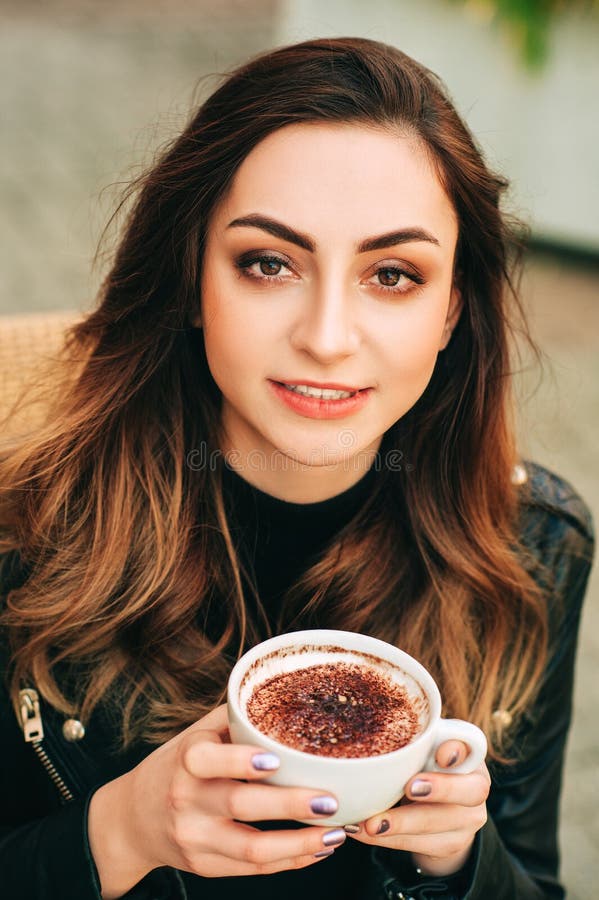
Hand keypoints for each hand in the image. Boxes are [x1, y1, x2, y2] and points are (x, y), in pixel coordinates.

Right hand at [88, 705, 345, 898]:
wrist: (132, 819)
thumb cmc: (176, 765)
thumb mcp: (196, 734)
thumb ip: (236, 718)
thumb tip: (287, 697)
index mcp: (186, 760)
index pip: (207, 760)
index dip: (239, 761)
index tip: (275, 761)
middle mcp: (187, 800)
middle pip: (240, 805)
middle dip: (289, 804)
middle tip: (329, 799)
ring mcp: (195, 838)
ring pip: (251, 849)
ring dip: (298, 844)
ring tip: (334, 835)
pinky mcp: (205, 866)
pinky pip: (252, 869)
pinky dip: (289, 861)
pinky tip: (316, 849)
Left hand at [346, 740, 489, 876]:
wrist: (436, 810)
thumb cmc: (421, 766)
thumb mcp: (419, 748)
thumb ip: (412, 738)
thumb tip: (374, 726)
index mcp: (469, 755)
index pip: (473, 747)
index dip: (458, 750)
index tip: (440, 754)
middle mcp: (476, 788)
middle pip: (470, 791)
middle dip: (439, 790)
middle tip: (409, 788)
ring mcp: (467, 821)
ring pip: (440, 824)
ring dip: (402, 824)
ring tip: (370, 822)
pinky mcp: (451, 845)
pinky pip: (419, 845)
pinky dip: (388, 840)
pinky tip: (362, 831)